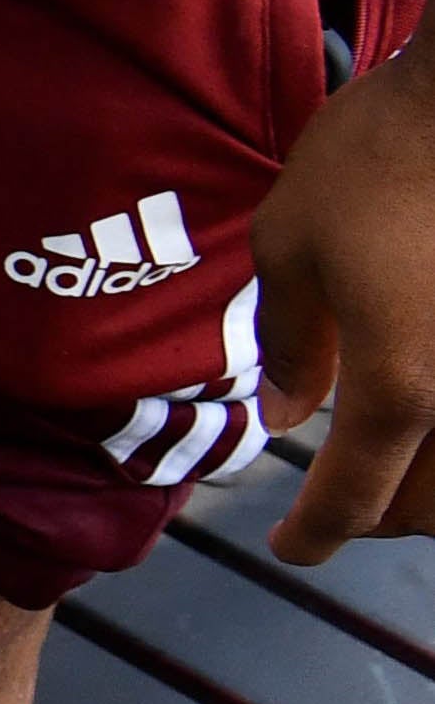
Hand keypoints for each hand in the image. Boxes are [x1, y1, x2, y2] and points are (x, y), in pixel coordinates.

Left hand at [259, 42, 434, 559]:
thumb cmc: (383, 155)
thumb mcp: (291, 243)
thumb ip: (286, 340)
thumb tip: (284, 412)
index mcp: (401, 386)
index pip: (355, 498)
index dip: (313, 534)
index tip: (288, 549)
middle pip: (433, 505)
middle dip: (379, 518)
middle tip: (335, 508)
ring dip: (430, 488)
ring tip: (387, 467)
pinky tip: (423, 407)